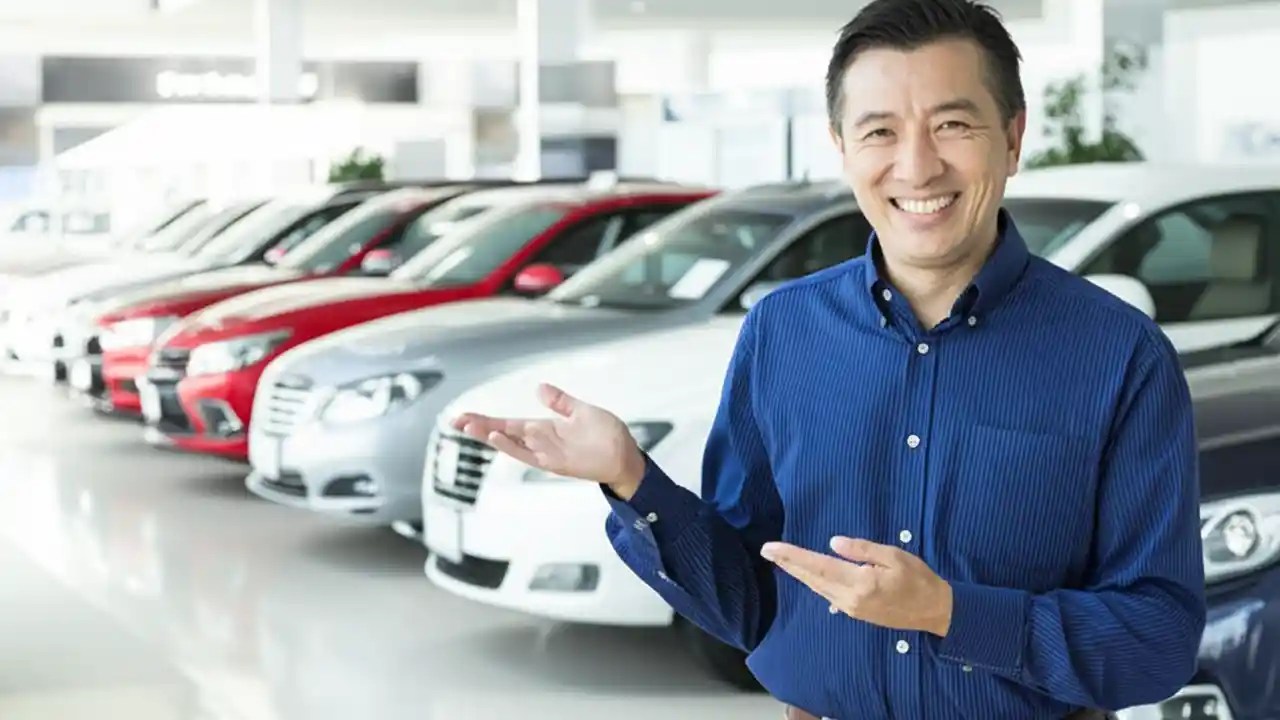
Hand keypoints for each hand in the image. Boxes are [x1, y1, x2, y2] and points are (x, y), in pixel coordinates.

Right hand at [450, 382, 646, 497]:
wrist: (625, 454)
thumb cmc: (606, 435)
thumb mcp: (580, 411)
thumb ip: (559, 402)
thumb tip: (540, 388)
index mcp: (544, 429)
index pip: (509, 424)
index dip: (486, 421)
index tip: (463, 416)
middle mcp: (541, 442)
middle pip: (503, 434)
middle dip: (479, 428)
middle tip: (454, 420)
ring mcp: (547, 453)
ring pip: (511, 445)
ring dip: (490, 436)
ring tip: (469, 426)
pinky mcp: (556, 462)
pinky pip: (530, 455)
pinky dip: (514, 446)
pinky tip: (499, 437)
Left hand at [760, 536, 952, 636]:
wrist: (935, 612)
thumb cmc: (919, 579)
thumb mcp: (894, 556)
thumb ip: (862, 549)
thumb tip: (833, 543)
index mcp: (860, 583)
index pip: (818, 566)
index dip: (793, 556)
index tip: (772, 548)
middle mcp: (849, 599)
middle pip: (812, 578)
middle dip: (788, 564)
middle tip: (767, 551)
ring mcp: (851, 608)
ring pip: (818, 588)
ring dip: (798, 573)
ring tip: (781, 559)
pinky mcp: (855, 612)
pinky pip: (827, 594)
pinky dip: (814, 582)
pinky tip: (806, 575)